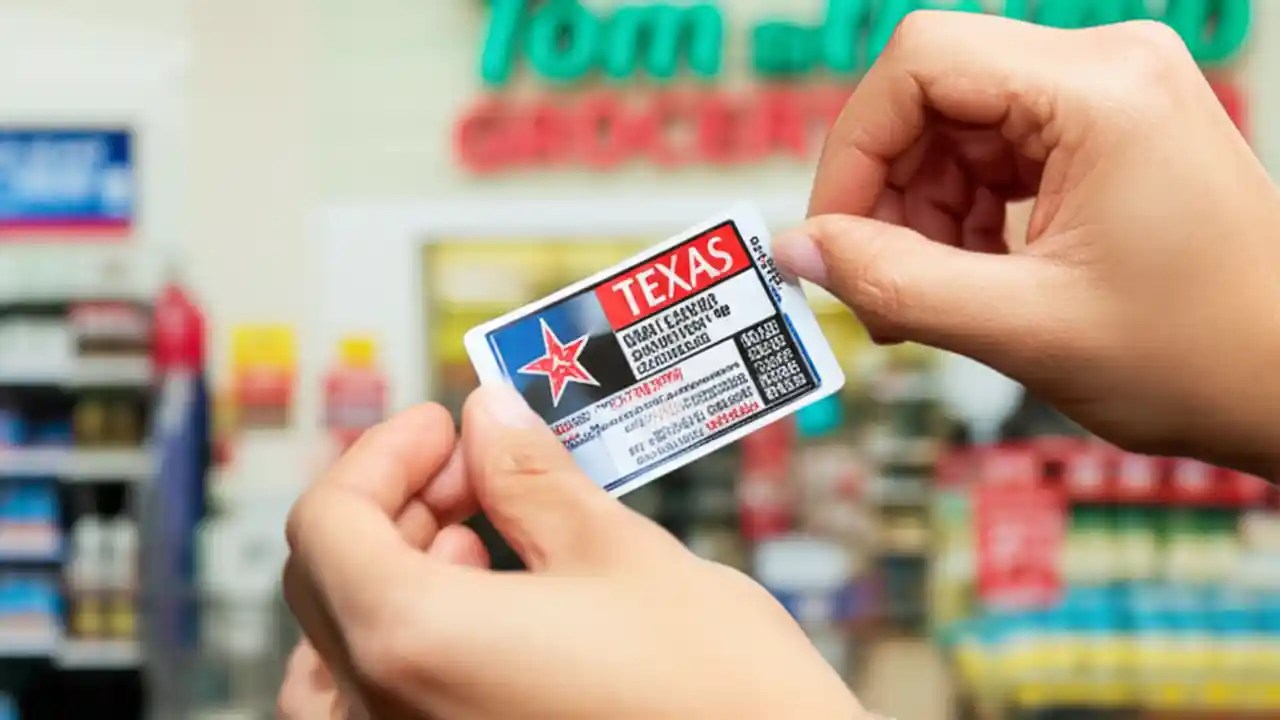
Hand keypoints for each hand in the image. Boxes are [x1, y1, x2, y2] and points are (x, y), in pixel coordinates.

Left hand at [281, 387, 862, 718]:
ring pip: (340, 652)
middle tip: (475, 468)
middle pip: (327, 581)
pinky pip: (379, 707)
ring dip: (394, 574)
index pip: (328, 524)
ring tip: (479, 540)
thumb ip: (531, 478)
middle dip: (396, 504)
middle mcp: (388, 716)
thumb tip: (490, 418)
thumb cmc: (718, 697)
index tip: (440, 426)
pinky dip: (407, 645)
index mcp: (414, 643)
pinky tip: (483, 618)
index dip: (380, 455)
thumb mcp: (621, 555)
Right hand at [773, 12, 1279, 474]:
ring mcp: (1109, 99)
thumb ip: (895, 284)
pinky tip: (965, 279)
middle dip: (886, 193)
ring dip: (919, 213)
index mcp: (1102, 91)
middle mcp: (1108, 71)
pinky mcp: (1103, 134)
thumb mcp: (1025, 327)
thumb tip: (797, 249)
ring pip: (954, 129)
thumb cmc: (1201, 357)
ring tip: (926, 298)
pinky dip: (959, 217)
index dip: (854, 148)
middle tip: (874, 286)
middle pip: (933, 95)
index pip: (923, 62)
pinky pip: (992, 154)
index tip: (831, 235)